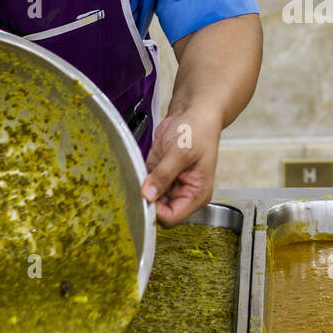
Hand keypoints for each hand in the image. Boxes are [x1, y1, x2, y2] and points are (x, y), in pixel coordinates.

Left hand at [140, 106, 221, 227]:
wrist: (193, 114)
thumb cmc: (197, 131)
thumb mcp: (180, 152)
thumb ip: (164, 175)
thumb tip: (148, 196)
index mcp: (196, 194)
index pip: (172, 218)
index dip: (156, 212)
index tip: (143, 198)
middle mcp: (184, 194)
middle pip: (159, 212)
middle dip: (146, 201)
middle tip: (136, 187)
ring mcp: (170, 185)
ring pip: (149, 200)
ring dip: (140, 191)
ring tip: (138, 175)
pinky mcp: (158, 176)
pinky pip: (144, 186)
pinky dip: (138, 181)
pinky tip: (136, 170)